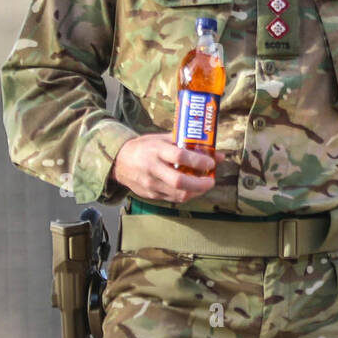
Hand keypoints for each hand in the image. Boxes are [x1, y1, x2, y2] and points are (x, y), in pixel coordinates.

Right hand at [110, 133, 224, 202]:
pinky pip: (173, 198)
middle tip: (211, 180)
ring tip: (204, 185)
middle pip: (180, 181)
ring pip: (178, 194)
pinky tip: (193, 189)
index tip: (211, 162)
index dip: (198, 161)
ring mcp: (150, 184)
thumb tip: (218, 154)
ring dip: (196, 192)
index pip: (179, 156)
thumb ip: (189, 145)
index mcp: (156, 150)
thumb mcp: (163, 139)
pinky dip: (186, 195)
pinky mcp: (150, 194)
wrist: (119, 161)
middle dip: (200, 184)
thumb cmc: (145, 147)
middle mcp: (152, 168)